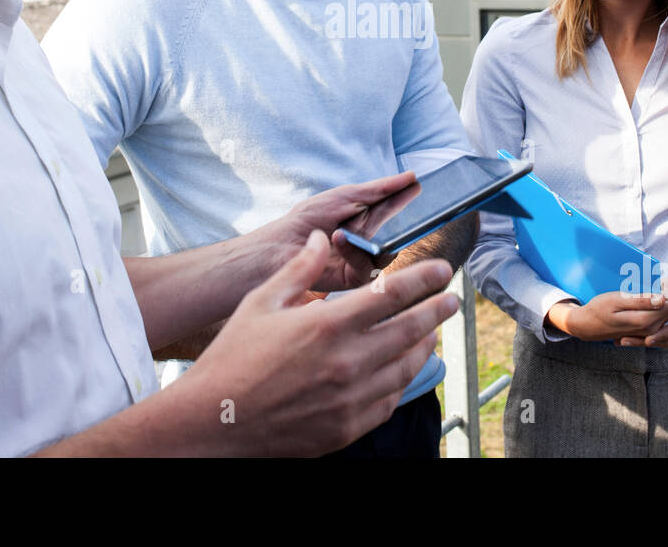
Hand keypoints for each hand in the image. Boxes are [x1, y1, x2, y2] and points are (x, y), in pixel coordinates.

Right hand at [184, 230, 459, 455]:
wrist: (214, 422)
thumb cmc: (233, 358)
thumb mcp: (262, 302)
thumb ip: (300, 269)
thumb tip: (323, 239)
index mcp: (328, 325)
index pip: (394, 295)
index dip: (424, 280)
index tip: (442, 271)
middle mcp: (348, 362)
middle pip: (412, 330)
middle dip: (437, 311)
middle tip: (453, 299)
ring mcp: (351, 399)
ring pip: (407, 368)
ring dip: (425, 345)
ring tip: (431, 332)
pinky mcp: (347, 427)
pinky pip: (389, 401)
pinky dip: (402, 381)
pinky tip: (402, 370)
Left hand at [258, 170, 420, 291]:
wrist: (279, 246)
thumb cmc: (307, 219)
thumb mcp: (346, 196)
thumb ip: (379, 189)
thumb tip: (411, 176)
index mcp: (367, 218)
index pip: (396, 207)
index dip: (408, 198)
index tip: (421, 186)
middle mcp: (369, 240)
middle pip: (399, 232)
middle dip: (407, 222)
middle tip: (415, 213)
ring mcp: (363, 260)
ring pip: (389, 254)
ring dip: (373, 238)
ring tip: (345, 229)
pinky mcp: (354, 279)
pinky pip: (369, 269)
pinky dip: (355, 253)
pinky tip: (339, 240)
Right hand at [545, 291, 667, 341]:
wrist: (588, 326)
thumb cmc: (600, 309)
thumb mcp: (616, 300)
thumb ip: (641, 300)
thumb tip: (663, 299)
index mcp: (644, 321)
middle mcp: (649, 330)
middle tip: (666, 283)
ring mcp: (647, 332)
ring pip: (666, 314)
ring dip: (665, 301)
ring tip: (656, 289)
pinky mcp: (644, 332)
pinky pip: (659, 318)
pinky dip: (659, 308)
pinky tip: (651, 299)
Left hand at [617, 268, 667, 347]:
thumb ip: (659, 290)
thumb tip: (640, 292)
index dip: (661, 335)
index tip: (647, 340)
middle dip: (645, 341)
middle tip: (624, 340)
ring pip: (666, 340)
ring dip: (645, 341)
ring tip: (624, 340)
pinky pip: (667, 338)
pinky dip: (651, 338)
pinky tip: (634, 337)